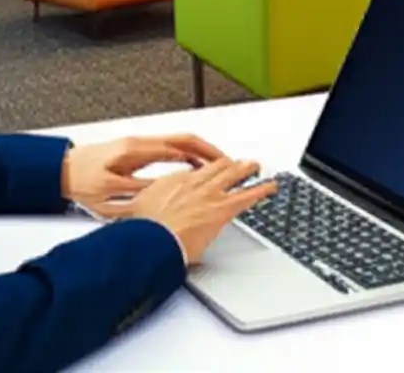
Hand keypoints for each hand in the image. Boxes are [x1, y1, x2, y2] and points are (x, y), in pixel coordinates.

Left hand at [60, 134, 226, 211]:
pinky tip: (194, 168)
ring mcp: (139, 146)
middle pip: (185, 139)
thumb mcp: (111, 191)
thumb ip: (140, 189)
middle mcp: (141, 143)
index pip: (180, 146)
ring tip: (217, 166)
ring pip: (178, 143)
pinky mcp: (136, 152)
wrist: (61, 171)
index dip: (204, 154)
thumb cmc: (81, 180)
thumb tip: (168, 189)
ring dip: (200, 152)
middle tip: (228, 162)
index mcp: (137, 149)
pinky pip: (169, 150)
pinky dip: (187, 156)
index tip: (222, 164)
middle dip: (210, 149)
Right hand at [122, 158, 278, 263]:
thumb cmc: (144, 231)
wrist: (151, 241)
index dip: (205, 170)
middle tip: (238, 162)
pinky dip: (262, 189)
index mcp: (174, 182)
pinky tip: (271, 186)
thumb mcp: (137, 212)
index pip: (195, 171)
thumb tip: (132, 214)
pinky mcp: (222, 209)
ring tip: (256, 166)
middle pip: (217, 167)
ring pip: (233, 174)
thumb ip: (140, 209)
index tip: (210, 170)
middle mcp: (194, 183)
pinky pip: (248, 195)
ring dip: (247, 169)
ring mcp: (209, 194)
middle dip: (229, 164)